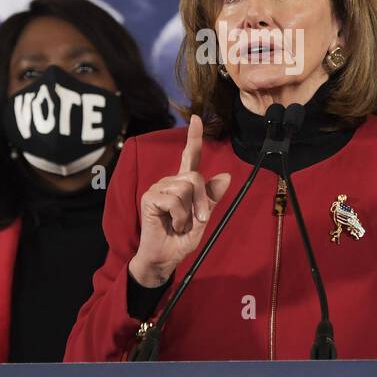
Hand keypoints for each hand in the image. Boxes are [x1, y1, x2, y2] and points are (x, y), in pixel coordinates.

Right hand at [129, 115, 230, 288]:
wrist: (165, 258)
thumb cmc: (181, 239)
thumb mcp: (203, 219)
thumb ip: (212, 199)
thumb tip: (225, 176)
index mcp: (183, 184)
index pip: (189, 156)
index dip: (193, 137)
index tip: (196, 118)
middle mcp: (170, 182)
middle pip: (195, 177)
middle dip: (203, 201)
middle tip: (198, 220)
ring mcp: (158, 188)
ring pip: (186, 188)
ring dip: (190, 213)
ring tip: (180, 224)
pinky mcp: (150, 198)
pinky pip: (175, 200)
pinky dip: (180, 216)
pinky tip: (172, 224)